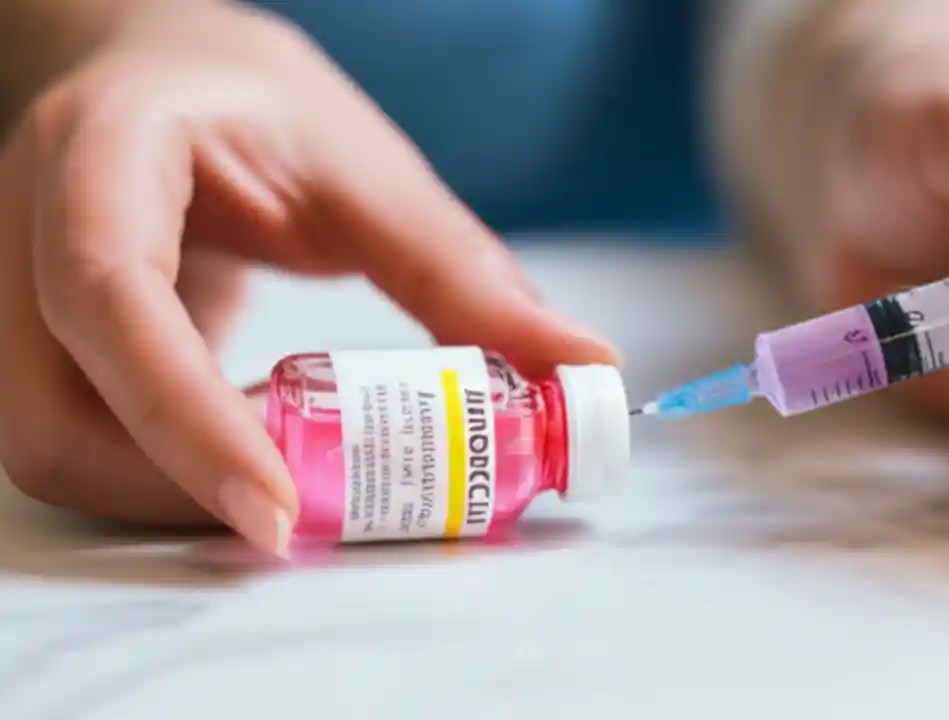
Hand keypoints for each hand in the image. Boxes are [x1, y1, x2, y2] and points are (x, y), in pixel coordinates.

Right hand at [0, 1, 615, 554]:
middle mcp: (24, 228)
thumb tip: (584, 365)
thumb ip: (462, 271)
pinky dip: (168, 473)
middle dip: (184, 487)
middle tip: (315, 512)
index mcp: (101, 152)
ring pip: (53, 451)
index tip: (281, 509)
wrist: (158, 70)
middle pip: (56, 415)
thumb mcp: (366, 168)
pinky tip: (250, 452)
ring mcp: (12, 291)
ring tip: (291, 479)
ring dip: (174, 495)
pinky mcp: (38, 341)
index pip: (109, 294)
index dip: (186, 416)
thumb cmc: (255, 103)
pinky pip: (81, 441)